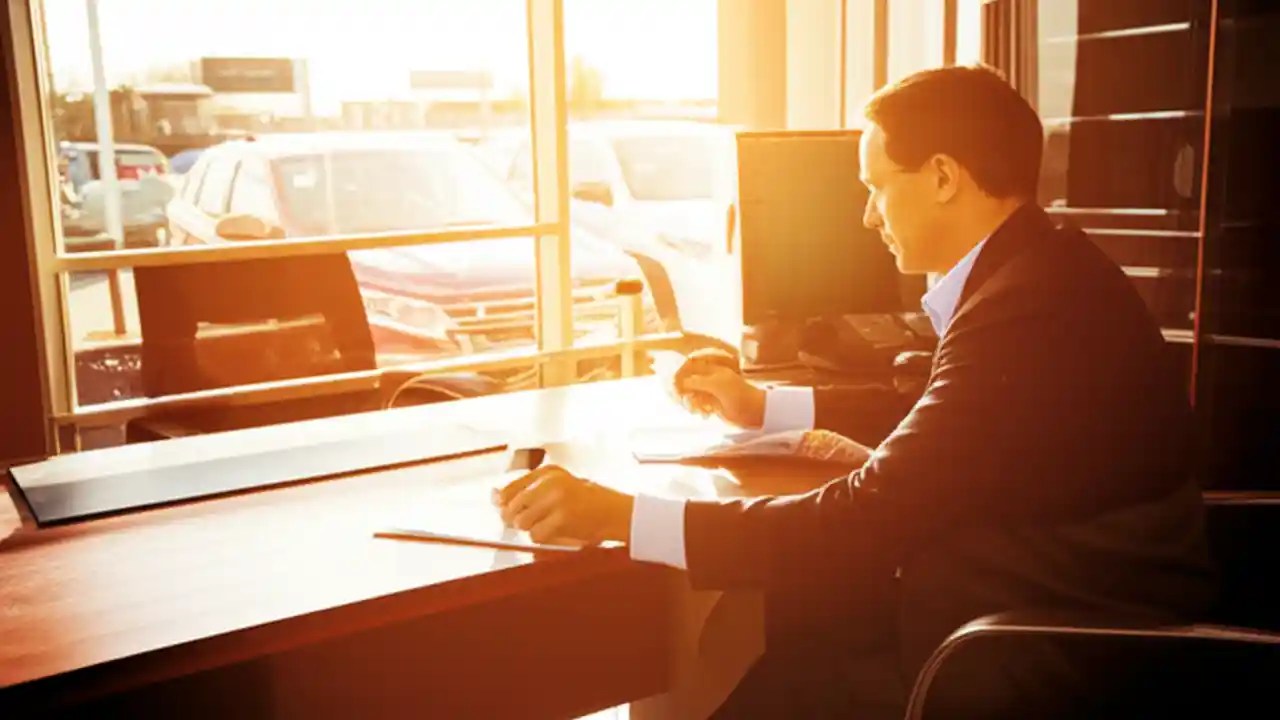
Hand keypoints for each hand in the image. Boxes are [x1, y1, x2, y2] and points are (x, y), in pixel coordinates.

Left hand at [492, 465, 633, 544]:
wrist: (614, 511)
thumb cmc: (587, 501)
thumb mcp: (560, 485)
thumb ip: (530, 489)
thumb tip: (495, 498)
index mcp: (548, 472)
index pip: (511, 487)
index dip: (504, 501)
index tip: (503, 507)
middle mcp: (550, 482)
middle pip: (513, 507)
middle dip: (515, 519)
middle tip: (528, 522)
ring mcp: (556, 500)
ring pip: (522, 522)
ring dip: (531, 528)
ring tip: (548, 525)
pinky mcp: (562, 518)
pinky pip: (536, 535)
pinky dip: (543, 538)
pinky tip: (555, 533)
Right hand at [673, 350, 765, 427]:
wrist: (754, 411)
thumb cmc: (737, 394)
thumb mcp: (715, 384)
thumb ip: (696, 382)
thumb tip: (679, 383)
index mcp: (711, 370)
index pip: (689, 367)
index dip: (680, 374)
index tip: (674, 385)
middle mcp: (709, 379)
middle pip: (688, 381)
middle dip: (683, 391)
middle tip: (682, 400)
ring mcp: (711, 392)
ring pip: (692, 394)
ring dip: (690, 402)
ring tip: (696, 410)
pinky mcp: (714, 405)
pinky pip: (699, 404)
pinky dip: (698, 409)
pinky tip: (704, 414)